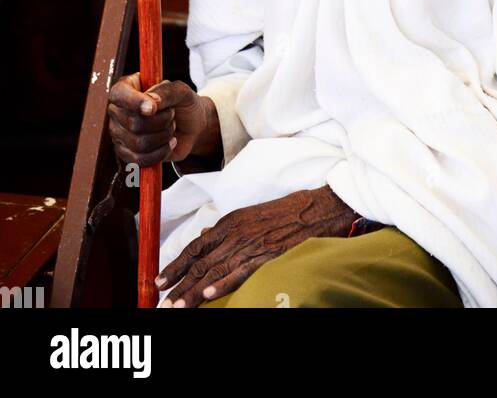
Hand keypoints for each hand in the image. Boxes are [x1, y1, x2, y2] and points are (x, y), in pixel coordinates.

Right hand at [108, 72, 220, 169]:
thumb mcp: (181, 91)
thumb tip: (152, 101)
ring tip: (170, 128)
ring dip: (163, 136)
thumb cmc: (183, 104)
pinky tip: (169, 143)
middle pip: (134, 123)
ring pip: (138, 143)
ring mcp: (120, 133)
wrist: (192, 127)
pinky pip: (139, 160)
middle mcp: (119, 110)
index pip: (119, 94)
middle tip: (171, 115)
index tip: (153, 108)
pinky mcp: (126, 153)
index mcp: (128, 88)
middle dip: (162, 121)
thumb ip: (167, 91)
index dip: (135, 102)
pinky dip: (160, 153)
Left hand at [155, 187, 356, 307]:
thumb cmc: (286, 212)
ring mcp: (251, 245)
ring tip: (177, 307)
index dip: (175, 265)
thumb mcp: (251, 215)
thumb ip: (226, 228)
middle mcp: (236, 233)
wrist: (318, 208)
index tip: (159, 281)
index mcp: (231, 222)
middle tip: (162, 302)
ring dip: (194, 291)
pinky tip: (210, 296)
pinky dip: (224, 284)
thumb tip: (204, 235)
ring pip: (216, 271)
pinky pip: (241, 272)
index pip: (196, 247)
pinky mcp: (268, 255)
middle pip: (201, 262)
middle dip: (179, 284)